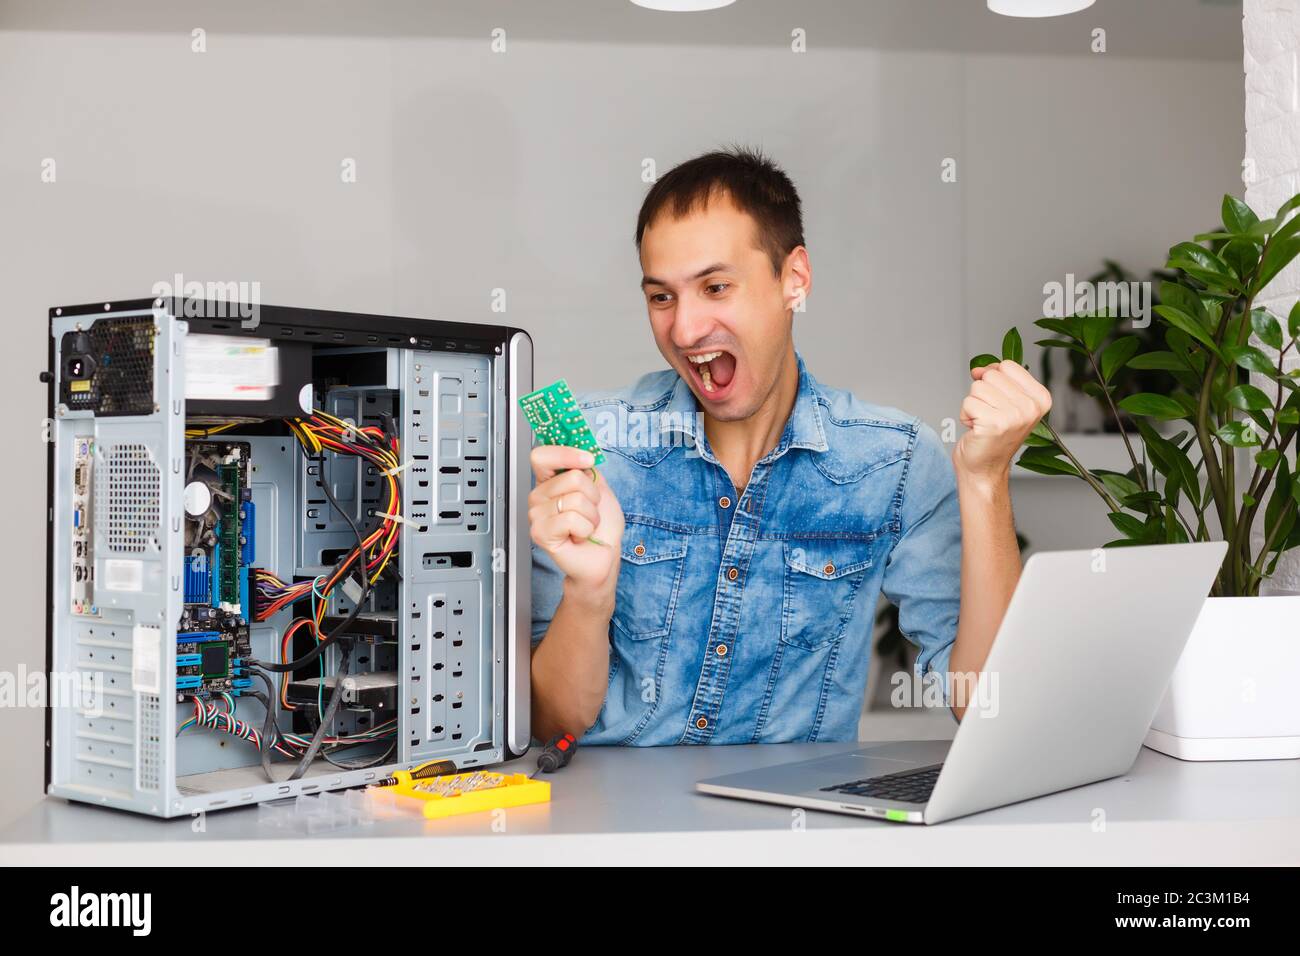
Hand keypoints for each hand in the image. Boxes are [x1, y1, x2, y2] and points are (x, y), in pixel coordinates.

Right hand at [528, 446, 624, 596]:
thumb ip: (587, 467)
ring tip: (585, 525)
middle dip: (592, 496)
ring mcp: (537, 515)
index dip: (566, 453)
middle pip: (572, 477)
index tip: (588, 460)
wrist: (603, 555)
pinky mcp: (540, 533)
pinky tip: (579, 536)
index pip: (542, 455)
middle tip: (589, 512)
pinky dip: (585, 528)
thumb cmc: (601, 526)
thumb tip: (582, 447)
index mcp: (550, 482)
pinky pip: (571, 518)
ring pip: (575, 499)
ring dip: (591, 515)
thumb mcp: (600, 488)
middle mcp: (539, 496)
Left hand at [954, 360, 1051, 482]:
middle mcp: (1031, 407)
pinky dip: (966, 415)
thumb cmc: (993, 435)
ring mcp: (1014, 416)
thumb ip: (998, 379)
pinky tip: (976, 429)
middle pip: (991, 374)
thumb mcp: (1006, 401)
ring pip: (978, 387)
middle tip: (990, 415)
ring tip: (983, 423)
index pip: (1007, 365)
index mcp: (1041, 398)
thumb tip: (978, 369)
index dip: (993, 378)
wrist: (985, 469)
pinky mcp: (994, 423)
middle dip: (982, 393)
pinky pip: (968, 402)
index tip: (996, 399)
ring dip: (973, 405)